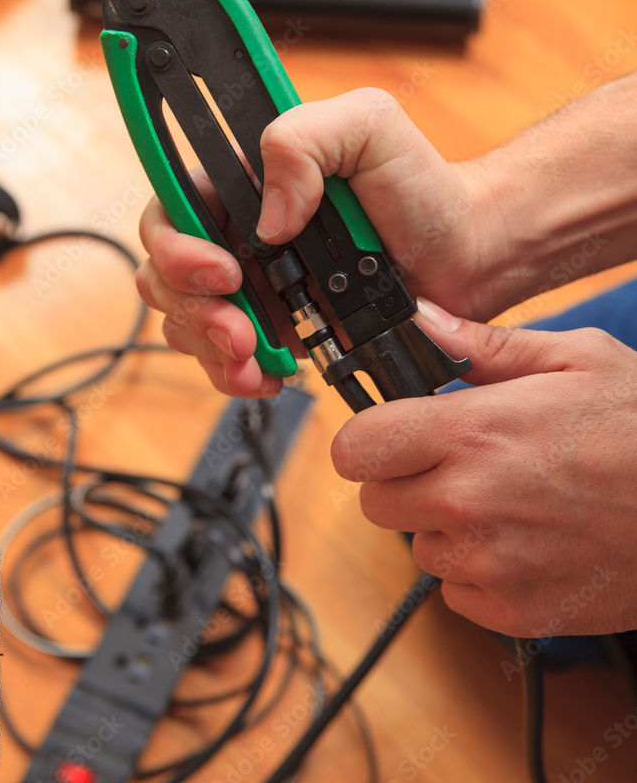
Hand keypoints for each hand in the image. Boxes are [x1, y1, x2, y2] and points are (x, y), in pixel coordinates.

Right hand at [137, 88, 508, 395]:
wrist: (463, 256)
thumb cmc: (421, 186)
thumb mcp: (367, 126)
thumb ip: (303, 140)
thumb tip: (266, 217)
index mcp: (245, 181)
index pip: (172, 208)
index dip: (175, 246)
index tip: (222, 272)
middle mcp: (239, 231)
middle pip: (164, 274)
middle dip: (192, 308)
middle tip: (241, 329)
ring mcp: (254, 284)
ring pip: (186, 322)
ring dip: (210, 348)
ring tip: (256, 360)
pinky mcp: (275, 327)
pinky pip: (226, 358)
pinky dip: (237, 373)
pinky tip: (268, 374)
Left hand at [331, 297, 636, 635]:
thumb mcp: (576, 358)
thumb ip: (485, 346)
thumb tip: (423, 321)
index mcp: (471, 433)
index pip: (355, 448)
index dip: (367, 439)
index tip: (387, 435)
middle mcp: (468, 502)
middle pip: (375, 501)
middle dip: (404, 480)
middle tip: (455, 464)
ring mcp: (488, 564)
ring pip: (418, 547)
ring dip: (445, 526)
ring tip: (507, 501)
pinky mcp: (512, 611)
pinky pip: (455, 591)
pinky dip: (477, 570)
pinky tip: (524, 541)